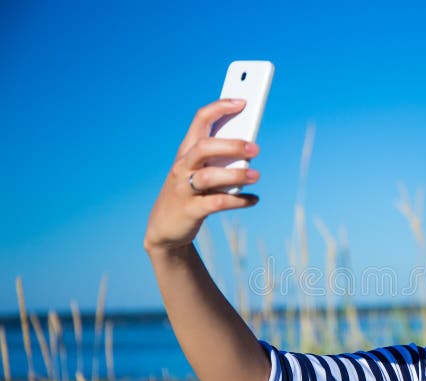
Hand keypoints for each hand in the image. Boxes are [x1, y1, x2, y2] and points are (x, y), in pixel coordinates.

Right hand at [143, 98, 260, 253]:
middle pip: (204, 147)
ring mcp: (184, 188)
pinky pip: (217, 203)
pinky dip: (238, 201)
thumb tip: (251, 149)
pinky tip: (253, 200)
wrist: (164, 228)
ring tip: (256, 175)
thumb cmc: (189, 193)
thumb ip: (220, 159)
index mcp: (186, 151)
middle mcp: (182, 166)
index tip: (242, 101)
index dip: (220, 107)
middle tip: (256, 147)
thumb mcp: (200, 172)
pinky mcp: (190, 210)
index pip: (200, 120)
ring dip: (236, 175)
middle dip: (231, 144)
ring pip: (209, 176)